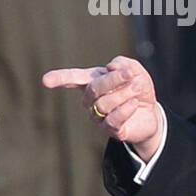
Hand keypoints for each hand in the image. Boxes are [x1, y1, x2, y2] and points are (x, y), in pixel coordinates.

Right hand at [42, 56, 161, 160]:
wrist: (150, 113)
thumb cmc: (137, 89)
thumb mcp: (135, 71)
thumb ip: (124, 64)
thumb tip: (110, 67)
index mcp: (92, 81)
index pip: (73, 78)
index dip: (59, 78)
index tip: (45, 80)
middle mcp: (91, 100)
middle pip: (94, 88)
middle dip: (113, 79)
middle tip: (130, 75)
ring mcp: (99, 117)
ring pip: (104, 104)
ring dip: (124, 93)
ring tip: (137, 90)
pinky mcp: (111, 131)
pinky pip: (113, 119)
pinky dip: (125, 109)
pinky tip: (134, 103)